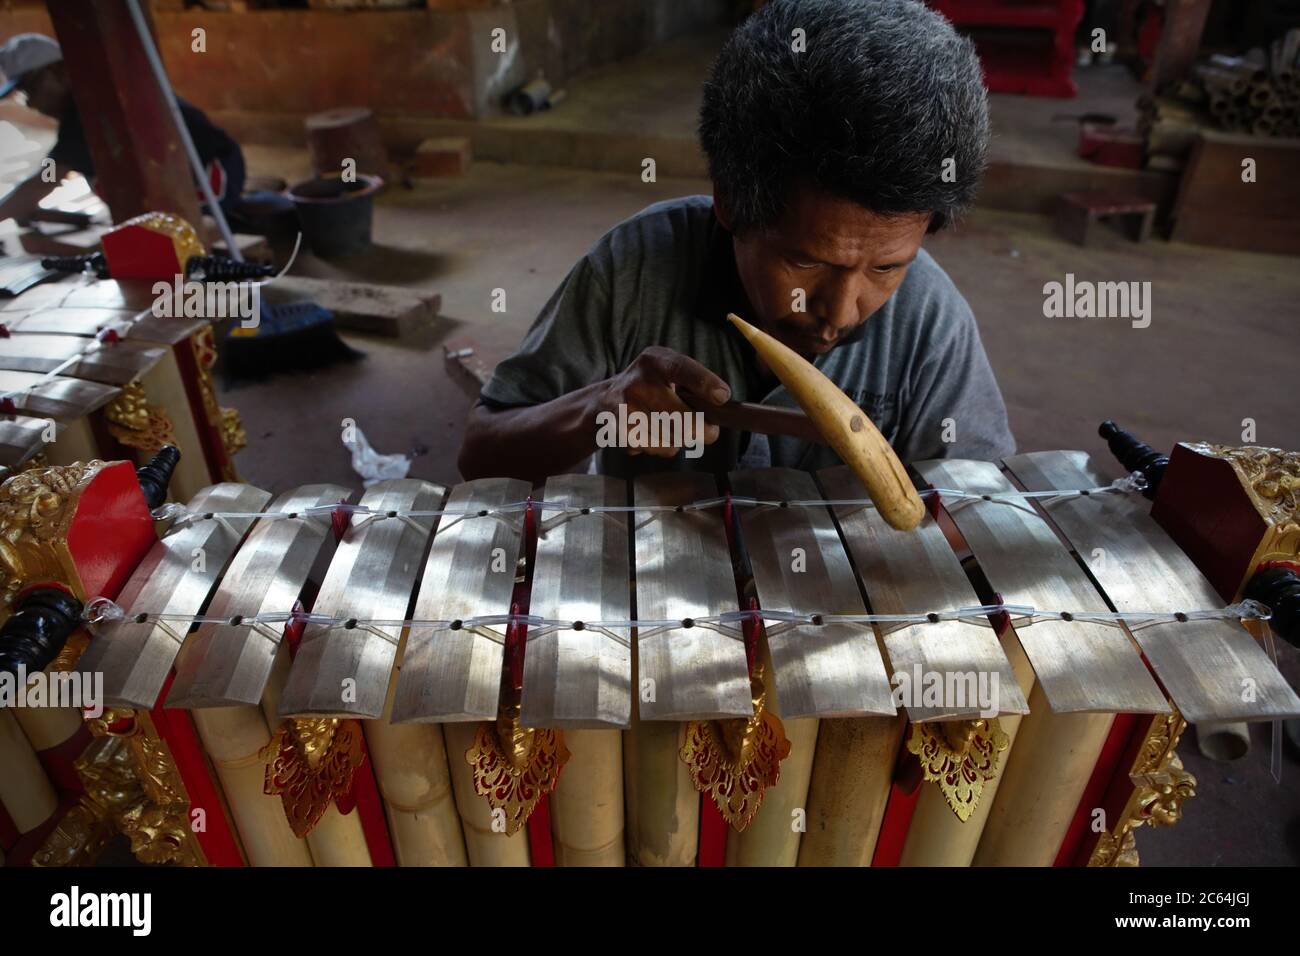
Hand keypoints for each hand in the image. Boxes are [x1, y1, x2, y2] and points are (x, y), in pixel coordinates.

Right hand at [597, 346, 730, 457]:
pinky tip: (655, 435)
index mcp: (656, 361)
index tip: (722, 396)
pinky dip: (663, 447)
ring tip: (672, 428)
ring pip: (673, 438)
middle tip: (710, 431)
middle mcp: (639, 381)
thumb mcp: (668, 370)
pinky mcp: (621, 430)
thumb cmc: (649, 385)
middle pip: (682, 418)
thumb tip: (721, 402)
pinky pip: (658, 448)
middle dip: (704, 430)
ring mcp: (626, 407)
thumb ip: (694, 382)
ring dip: (681, 439)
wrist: (604, 400)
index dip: (704, 383)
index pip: (681, 369)